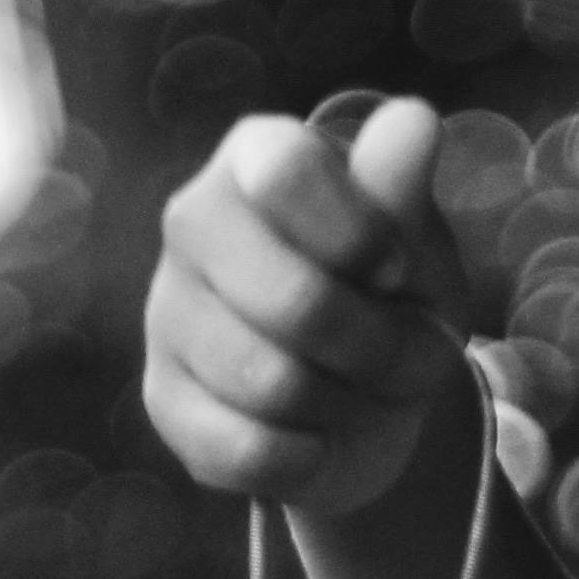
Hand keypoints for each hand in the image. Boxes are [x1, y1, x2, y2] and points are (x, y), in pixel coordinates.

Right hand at [141, 93, 470, 515]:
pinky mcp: (162, 398)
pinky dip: (306, 457)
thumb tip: (414, 122)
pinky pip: (244, 449)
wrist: (367, 394)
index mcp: (256, 156)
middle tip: (402, 352)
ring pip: (272, 384)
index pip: (286, 172)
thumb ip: (402, 194)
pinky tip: (314, 435)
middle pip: (294, 301)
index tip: (395, 270)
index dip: (360, 237)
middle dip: (376, 347)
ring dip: (348, 404)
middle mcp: (192, 221)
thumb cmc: (393, 294)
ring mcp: (167, 310)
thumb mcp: (416, 245)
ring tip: (358, 388)